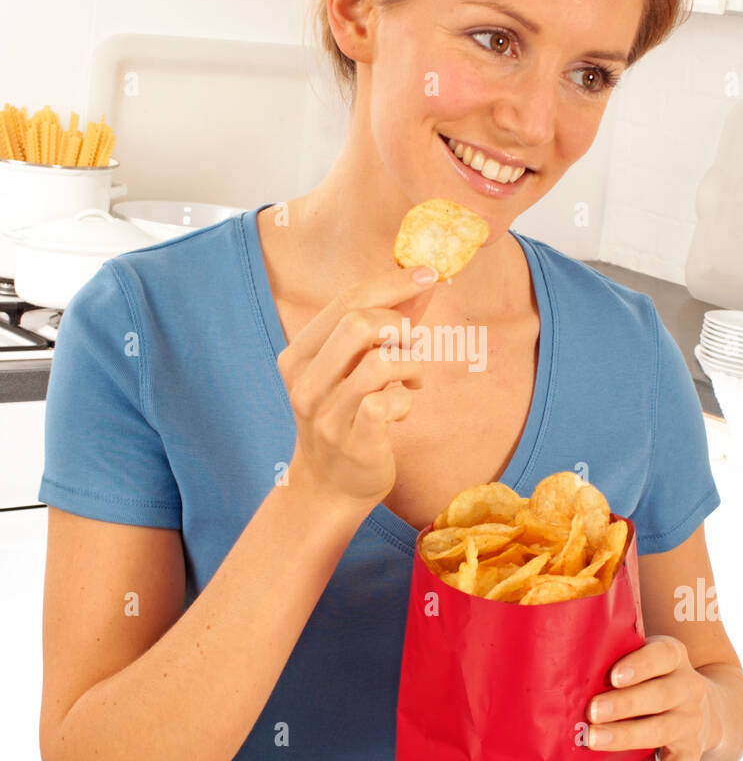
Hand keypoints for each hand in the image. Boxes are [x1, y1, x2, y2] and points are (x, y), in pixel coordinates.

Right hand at [278, 264, 437, 510]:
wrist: (329, 487)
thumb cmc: (345, 417)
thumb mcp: (350, 369)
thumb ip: (381, 327)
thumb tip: (421, 283)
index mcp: (298, 356)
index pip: (345, 301)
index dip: (391, 283)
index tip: (427, 273)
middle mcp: (305, 383)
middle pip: (359, 323)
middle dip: (400, 326)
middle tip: (412, 345)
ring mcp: (326, 414)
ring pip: (379, 362)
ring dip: (410, 364)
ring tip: (411, 380)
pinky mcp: (352, 440)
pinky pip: (387, 403)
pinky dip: (406, 400)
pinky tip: (402, 408)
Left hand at [585, 635, 716, 760]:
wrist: (706, 709)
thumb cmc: (653, 678)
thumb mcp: (646, 659)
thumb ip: (618, 656)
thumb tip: (571, 665)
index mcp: (675, 657)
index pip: (663, 656)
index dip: (639, 665)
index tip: (613, 677)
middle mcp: (690, 689)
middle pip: (660, 695)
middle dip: (624, 705)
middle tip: (592, 712)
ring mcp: (692, 724)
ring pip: (662, 730)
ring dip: (626, 736)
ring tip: (594, 740)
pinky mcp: (691, 755)